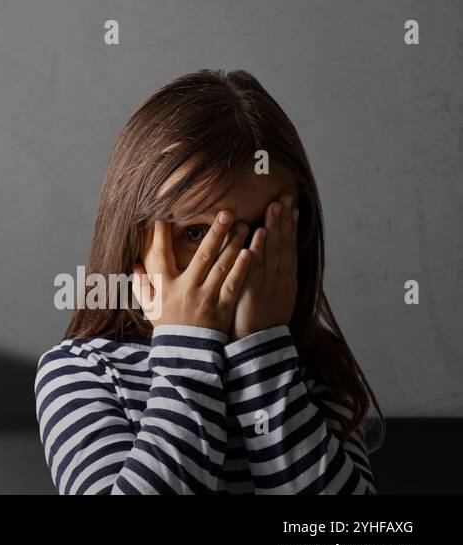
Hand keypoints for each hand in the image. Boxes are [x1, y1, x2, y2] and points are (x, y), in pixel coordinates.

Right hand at [133, 210, 252, 333]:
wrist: (187, 354)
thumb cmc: (168, 327)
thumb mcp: (149, 307)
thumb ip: (141, 286)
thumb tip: (135, 265)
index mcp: (165, 286)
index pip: (161, 256)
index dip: (160, 237)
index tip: (162, 218)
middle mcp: (186, 289)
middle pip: (202, 255)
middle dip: (214, 232)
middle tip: (225, 212)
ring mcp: (206, 298)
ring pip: (222, 265)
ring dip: (233, 243)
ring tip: (243, 224)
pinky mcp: (223, 308)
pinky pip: (234, 284)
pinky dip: (242, 267)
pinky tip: (251, 251)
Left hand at [231, 195, 298, 339]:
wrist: (258, 348)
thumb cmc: (260, 320)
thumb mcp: (270, 295)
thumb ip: (268, 273)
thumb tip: (265, 252)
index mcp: (286, 280)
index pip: (289, 247)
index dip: (290, 226)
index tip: (292, 205)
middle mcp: (281, 279)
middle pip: (284, 245)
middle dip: (284, 220)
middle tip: (284, 196)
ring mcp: (269, 285)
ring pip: (273, 252)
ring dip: (274, 228)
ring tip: (275, 206)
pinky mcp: (253, 292)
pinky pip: (256, 267)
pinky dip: (259, 249)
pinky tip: (259, 234)